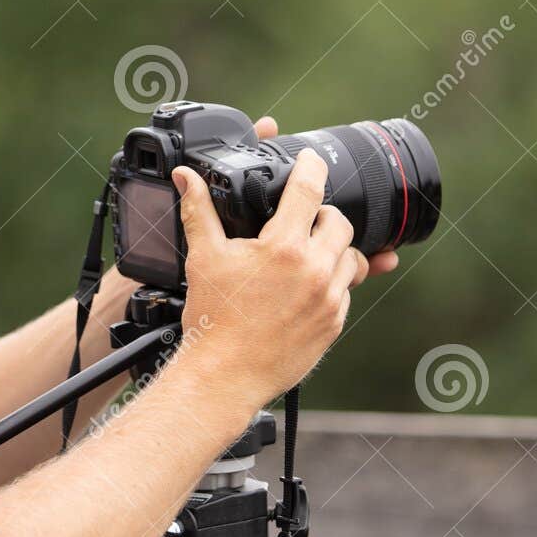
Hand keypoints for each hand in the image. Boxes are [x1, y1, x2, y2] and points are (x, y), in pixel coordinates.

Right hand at [171, 147, 363, 404]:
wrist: (224, 375)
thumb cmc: (213, 320)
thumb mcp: (204, 258)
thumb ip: (199, 211)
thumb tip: (185, 178)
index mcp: (283, 247)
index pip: (309, 190)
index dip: (311, 167)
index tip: (311, 160)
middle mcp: (314, 270)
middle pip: (340, 222)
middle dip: (323, 216)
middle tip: (302, 221)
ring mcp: (329, 299)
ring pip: (351, 257)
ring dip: (333, 249)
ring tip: (306, 255)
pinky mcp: (334, 323)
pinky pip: (346, 292)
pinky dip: (332, 283)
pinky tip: (305, 288)